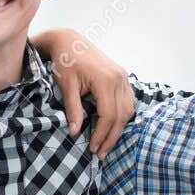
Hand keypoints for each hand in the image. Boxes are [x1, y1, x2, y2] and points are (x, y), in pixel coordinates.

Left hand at [31, 28, 134, 156]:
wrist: (69, 40)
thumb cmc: (65, 61)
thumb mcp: (66, 86)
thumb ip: (72, 109)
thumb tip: (75, 132)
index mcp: (106, 80)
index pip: (108, 115)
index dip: (101, 134)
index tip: (93, 148)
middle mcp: (119, 78)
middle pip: (121, 116)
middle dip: (111, 137)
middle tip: (100, 153)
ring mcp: (123, 77)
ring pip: (128, 110)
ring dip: (118, 129)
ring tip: (106, 144)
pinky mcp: (122, 77)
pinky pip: (128, 101)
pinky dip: (122, 116)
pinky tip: (113, 126)